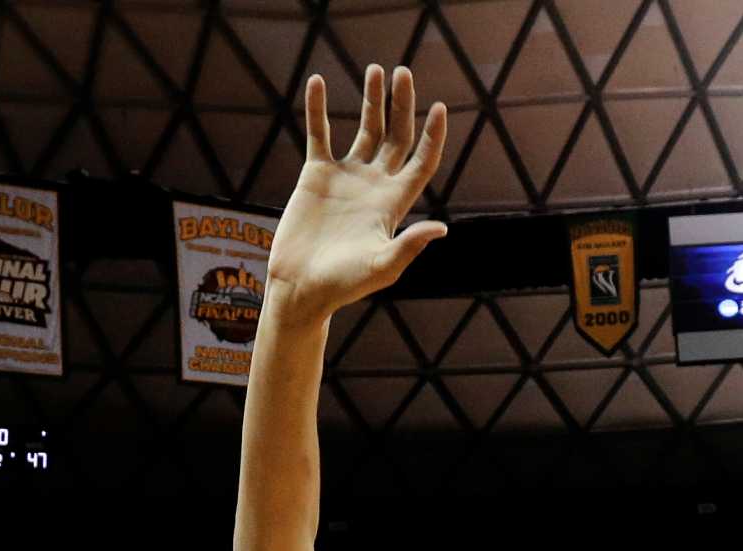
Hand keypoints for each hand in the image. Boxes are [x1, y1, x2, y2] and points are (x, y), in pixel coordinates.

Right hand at [265, 66, 447, 323]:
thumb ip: (408, 246)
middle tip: (403, 73)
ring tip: (376, 70)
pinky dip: (318, 109)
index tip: (438, 108)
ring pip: (365, 129)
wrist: (301, 289)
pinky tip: (318, 82)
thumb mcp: (380, 268)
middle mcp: (374, 185)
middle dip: (402, 105)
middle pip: (396, 136)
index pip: (421, 161)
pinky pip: (319, 134)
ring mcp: (346, 177)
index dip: (433, 136)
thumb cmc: (343, 286)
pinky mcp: (316, 175)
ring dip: (372, 100)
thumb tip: (441, 229)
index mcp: (394, 203)